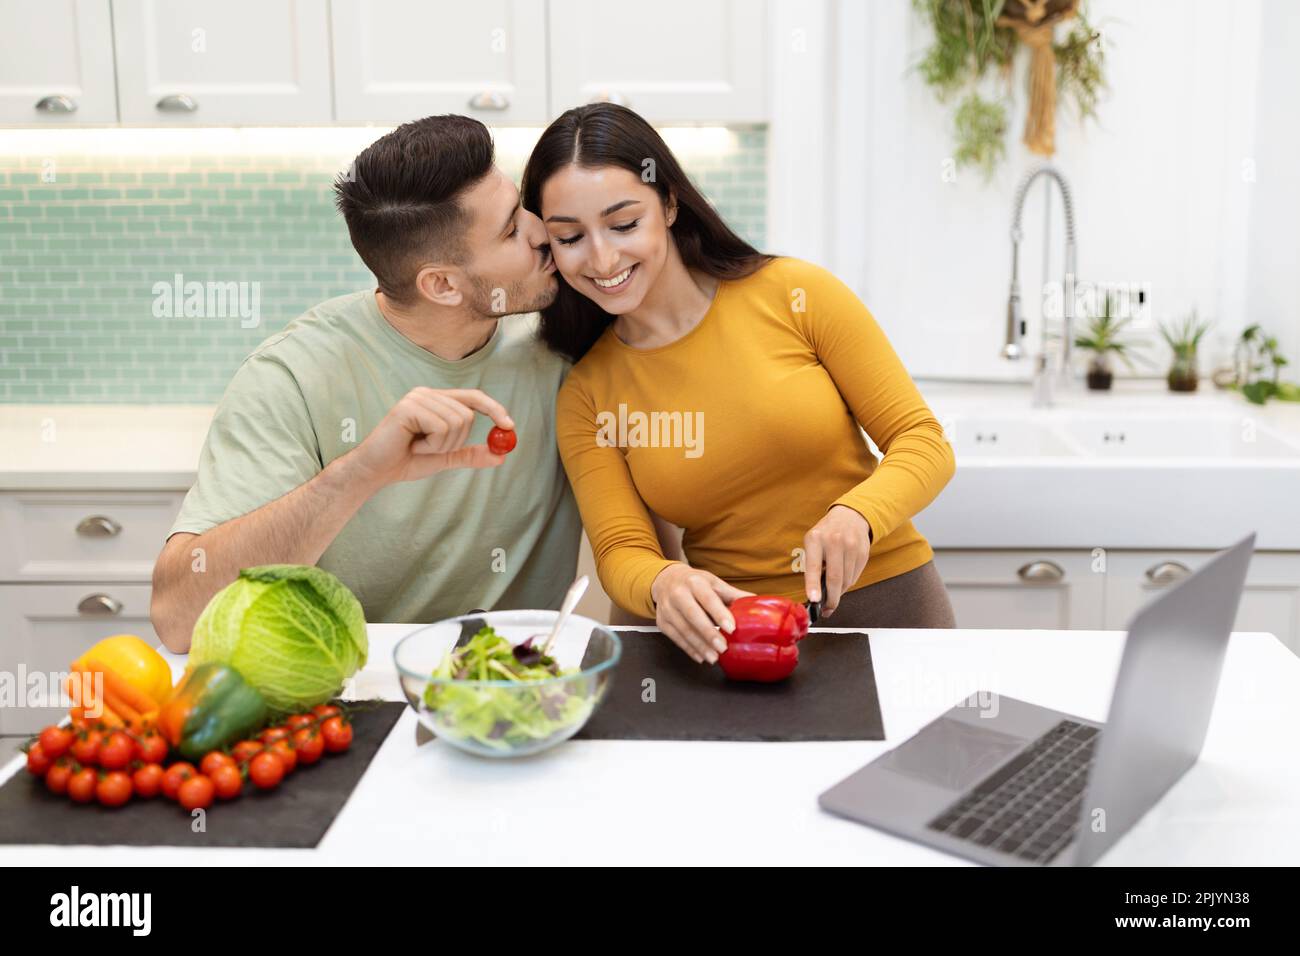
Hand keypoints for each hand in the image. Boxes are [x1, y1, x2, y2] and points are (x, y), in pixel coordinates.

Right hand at [346, 387, 514, 488]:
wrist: (377, 471)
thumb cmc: (406, 461)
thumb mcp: (445, 457)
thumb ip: (469, 454)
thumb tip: (501, 455)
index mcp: (437, 400)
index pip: (473, 397)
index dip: (494, 409)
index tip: (510, 425)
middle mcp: (428, 394)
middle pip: (468, 415)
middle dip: (455, 442)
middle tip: (431, 448)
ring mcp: (418, 398)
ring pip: (457, 423)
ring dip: (441, 445)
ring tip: (418, 447)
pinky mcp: (409, 407)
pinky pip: (441, 428)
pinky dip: (431, 445)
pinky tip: (412, 445)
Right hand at [650, 564, 753, 663]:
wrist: (666, 580)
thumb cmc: (695, 583)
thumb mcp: (713, 583)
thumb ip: (732, 594)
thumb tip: (756, 602)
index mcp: (695, 582)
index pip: (707, 599)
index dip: (719, 614)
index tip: (731, 628)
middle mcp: (678, 593)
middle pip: (692, 615)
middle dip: (708, 634)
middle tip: (722, 648)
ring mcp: (667, 608)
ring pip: (683, 629)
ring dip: (699, 646)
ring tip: (714, 657)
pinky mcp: (662, 621)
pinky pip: (675, 638)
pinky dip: (689, 649)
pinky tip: (700, 657)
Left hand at [803, 505, 871, 616]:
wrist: (850, 516)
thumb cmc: (826, 534)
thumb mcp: (813, 542)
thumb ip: (813, 564)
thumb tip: (817, 594)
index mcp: (815, 539)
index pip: (814, 567)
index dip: (813, 585)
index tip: (814, 600)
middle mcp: (834, 541)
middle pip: (835, 578)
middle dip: (831, 599)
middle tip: (827, 609)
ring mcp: (851, 546)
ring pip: (846, 580)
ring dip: (839, 592)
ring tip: (833, 593)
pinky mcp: (863, 552)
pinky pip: (855, 576)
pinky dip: (848, 583)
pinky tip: (843, 579)